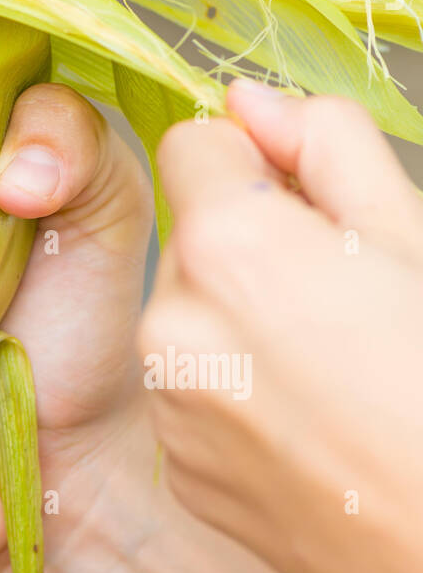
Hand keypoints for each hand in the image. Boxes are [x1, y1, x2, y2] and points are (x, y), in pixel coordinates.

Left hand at [139, 81, 422, 572]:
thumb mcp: (412, 234)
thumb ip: (325, 145)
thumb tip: (249, 100)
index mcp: (229, 247)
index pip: (191, 144)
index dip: (254, 160)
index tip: (308, 205)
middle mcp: (174, 322)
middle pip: (190, 236)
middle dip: (249, 247)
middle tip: (343, 301)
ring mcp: (173, 406)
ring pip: (189, 315)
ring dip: (241, 321)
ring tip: (336, 372)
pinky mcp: (184, 471)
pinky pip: (193, 394)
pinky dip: (238, 395)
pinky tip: (315, 426)